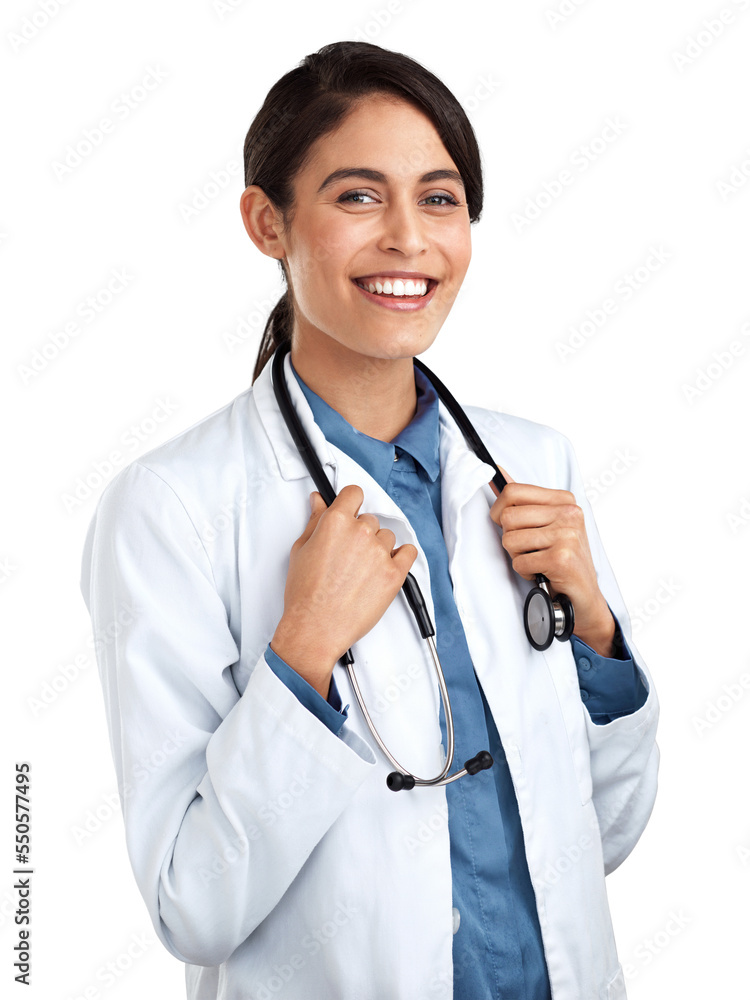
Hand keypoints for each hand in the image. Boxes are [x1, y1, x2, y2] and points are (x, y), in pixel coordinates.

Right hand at [271, 485, 418, 697]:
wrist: (315, 628)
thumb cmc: (305, 594)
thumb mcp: (301, 550)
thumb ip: (315, 520)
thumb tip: (319, 501)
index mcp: (336, 523)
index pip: (354, 494)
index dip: (351, 503)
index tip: (350, 512)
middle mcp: (360, 533)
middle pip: (370, 520)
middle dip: (360, 533)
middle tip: (348, 556)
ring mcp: (379, 553)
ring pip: (387, 537)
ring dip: (378, 548)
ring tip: (361, 570)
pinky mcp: (394, 574)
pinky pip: (408, 552)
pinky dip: (400, 557)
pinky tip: (385, 567)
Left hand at [488, 469, 614, 655]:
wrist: (584, 595)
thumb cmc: (563, 558)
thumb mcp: (547, 524)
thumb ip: (523, 500)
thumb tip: (498, 472)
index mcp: (563, 500)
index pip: (512, 490)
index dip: (498, 510)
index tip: (506, 524)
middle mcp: (568, 513)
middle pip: (507, 517)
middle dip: (510, 539)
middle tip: (529, 549)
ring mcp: (567, 534)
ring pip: (510, 540)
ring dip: (518, 557)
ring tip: (537, 561)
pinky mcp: (561, 558)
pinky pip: (519, 562)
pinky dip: (525, 572)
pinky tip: (542, 572)